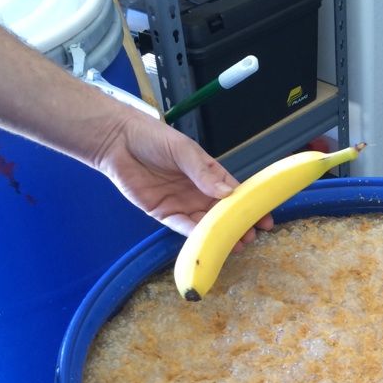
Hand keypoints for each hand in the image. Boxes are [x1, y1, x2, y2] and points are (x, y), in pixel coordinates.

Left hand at [93, 108, 273, 242]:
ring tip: (237, 245)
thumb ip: (204, 172)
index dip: (250, 206)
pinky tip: (209, 242)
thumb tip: (228, 193)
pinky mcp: (164, 213)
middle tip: (251, 236)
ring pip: (206, 224)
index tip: (265, 218)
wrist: (117, 141)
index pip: (234, 193)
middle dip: (238, 226)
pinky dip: (195, 236)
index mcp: (208, 173)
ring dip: (220, 235)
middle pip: (223, 214)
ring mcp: (182, 204)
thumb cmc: (152, 138)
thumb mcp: (183, 150)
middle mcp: (198, 191)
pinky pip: (182, 227)